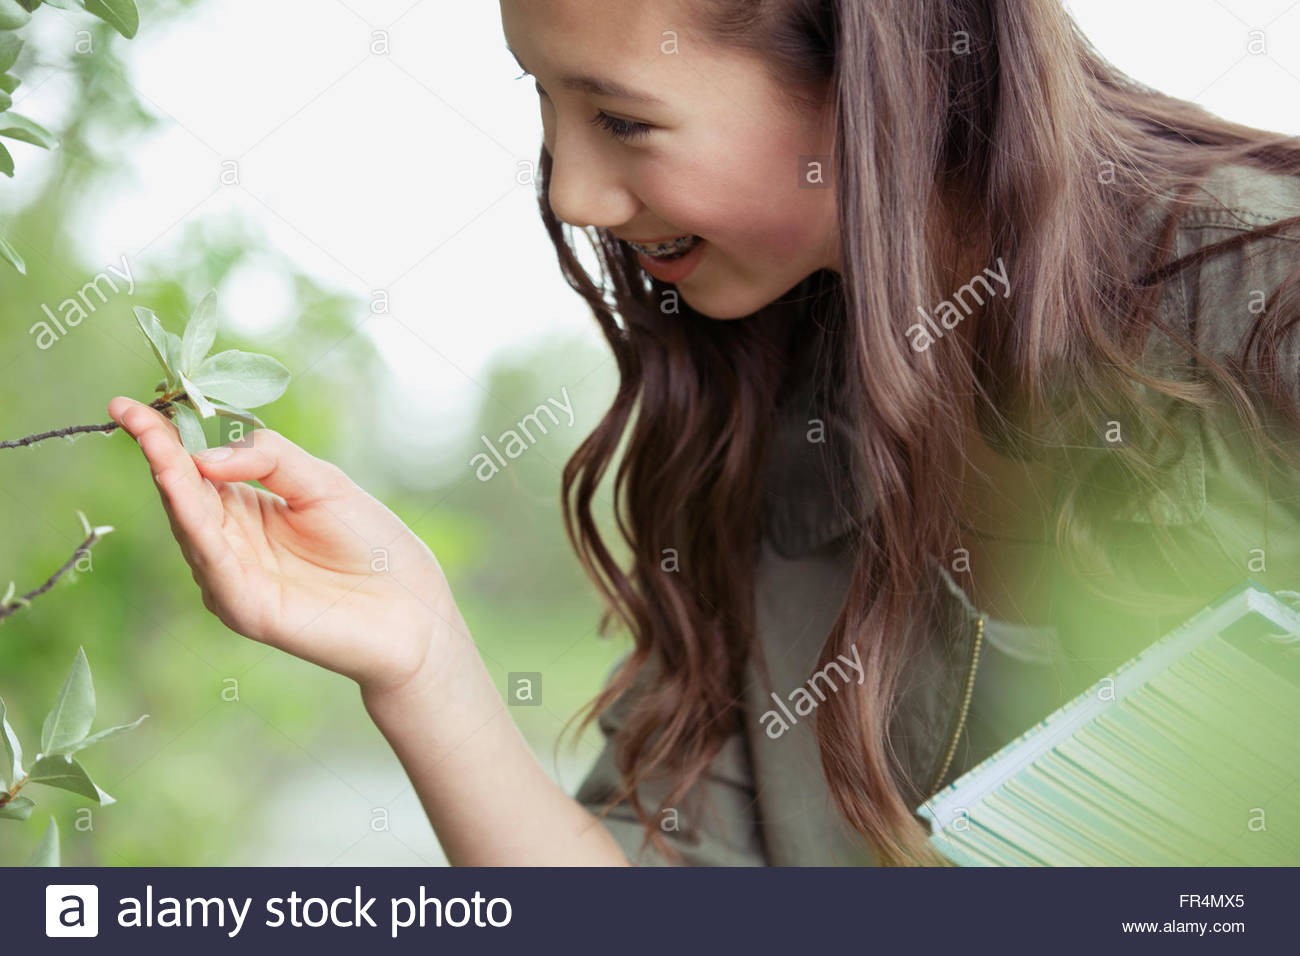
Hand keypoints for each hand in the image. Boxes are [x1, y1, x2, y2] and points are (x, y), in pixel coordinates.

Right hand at [107, 396, 470, 695]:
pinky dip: (198, 528)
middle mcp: (230, 545)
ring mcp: (233, 579)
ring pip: (192, 526)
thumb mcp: (323, 483)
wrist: (413, 610)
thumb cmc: (373, 546)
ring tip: (154, 444)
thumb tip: (204, 455)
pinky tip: (185, 492)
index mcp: (246, 511)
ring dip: (172, 484)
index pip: (194, 470)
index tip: (128, 404)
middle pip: (183, 494)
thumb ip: (270, 459)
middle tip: (127, 409)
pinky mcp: (246, 609)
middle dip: (157, 452)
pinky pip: (215, 563)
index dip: (162, 438)